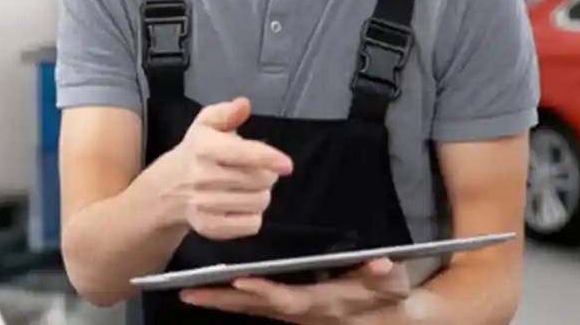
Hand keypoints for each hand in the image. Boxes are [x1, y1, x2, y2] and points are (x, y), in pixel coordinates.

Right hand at [170, 97, 293, 239]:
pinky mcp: (209, 227)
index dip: (267, 158)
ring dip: (261, 194)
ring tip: (249, 188)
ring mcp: (204, 205)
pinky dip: (254, 216)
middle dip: (268, 175)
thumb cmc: (196, 152)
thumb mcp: (206, 124)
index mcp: (204, 148)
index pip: (242, 154)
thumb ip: (226, 113)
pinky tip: (241, 206)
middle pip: (259, 180)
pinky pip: (251, 225)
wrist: (167, 189)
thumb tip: (243, 104)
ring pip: (258, 203)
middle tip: (259, 171)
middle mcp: (202, 177)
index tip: (286, 165)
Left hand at [178, 257, 410, 323]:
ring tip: (187, 292)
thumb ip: (383, 275)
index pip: (287, 300)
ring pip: (249, 309)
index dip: (264, 292)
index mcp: (321, 303)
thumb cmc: (388, 293)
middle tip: (189, 293)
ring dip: (218, 302)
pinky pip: (252, 307)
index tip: (240, 281)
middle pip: (255, 309)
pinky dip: (229, 301)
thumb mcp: (392, 282)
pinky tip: (208, 292)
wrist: (387, 316)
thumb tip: (381, 264)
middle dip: (223, 301)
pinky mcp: (286, 309)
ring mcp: (291, 314)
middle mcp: (300, 313)